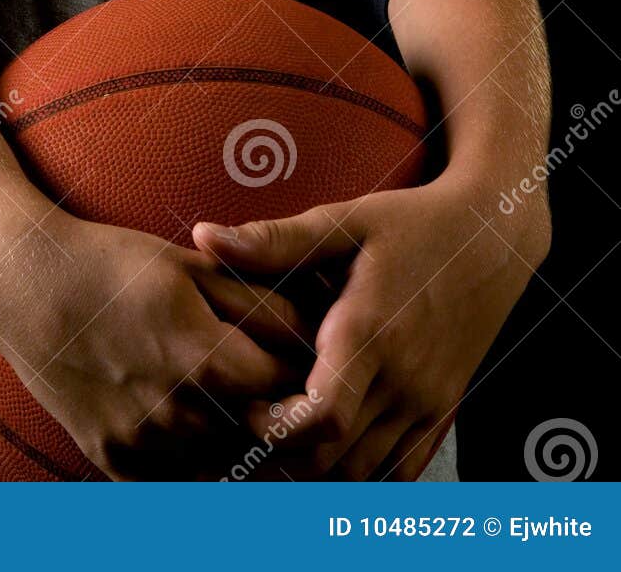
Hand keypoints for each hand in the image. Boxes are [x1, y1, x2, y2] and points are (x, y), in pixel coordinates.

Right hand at [0, 207, 317, 480]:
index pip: (286, 385)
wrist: (25, 288)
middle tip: (289, 383)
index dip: (307, 369)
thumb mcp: (190, 265)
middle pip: (263, 433)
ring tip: (247, 397)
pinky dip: (202, 455)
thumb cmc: (112, 264)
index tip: (315, 355)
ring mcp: (143, 444)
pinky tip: (203, 418)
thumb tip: (315, 328)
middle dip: (283, 409)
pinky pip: (183, 477)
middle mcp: (174, 410)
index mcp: (199, 354)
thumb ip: (257, 300)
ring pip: (227, 461)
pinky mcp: (117, 463)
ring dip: (246, 436)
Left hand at [192, 177, 550, 480]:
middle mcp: (403, 378)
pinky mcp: (441, 412)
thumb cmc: (413, 223)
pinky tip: (326, 454)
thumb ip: (275, 240)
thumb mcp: (345, 220)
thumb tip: (203, 236)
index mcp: (372, 331)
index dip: (275, 429)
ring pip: (362, 475)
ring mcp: (427, 402)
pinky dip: (359, 476)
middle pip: (333, 459)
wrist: (494, 238)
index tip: (243, 408)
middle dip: (279, 458)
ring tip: (275, 442)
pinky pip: (398, 473)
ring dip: (314, 471)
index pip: (323, 416)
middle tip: (243, 431)